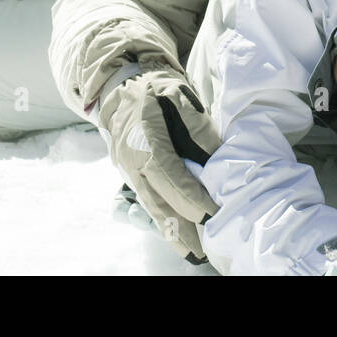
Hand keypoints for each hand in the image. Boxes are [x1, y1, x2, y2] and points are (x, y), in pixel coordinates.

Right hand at [96, 68, 222, 263]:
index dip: (189, 195)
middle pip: (157, 199)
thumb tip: (215, 156)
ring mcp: (128, 169)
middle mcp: (132, 159)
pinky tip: (176, 234)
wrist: (122, 85)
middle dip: (181, 226)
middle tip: (204, 249)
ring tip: (192, 251)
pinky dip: (162, 219)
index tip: (211, 212)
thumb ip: (197, 124)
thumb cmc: (155, 88)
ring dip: (171, 230)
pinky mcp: (130, 174)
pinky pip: (148, 201)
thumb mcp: (178, 94)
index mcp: (144, 137)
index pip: (168, 173)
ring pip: (151, 205)